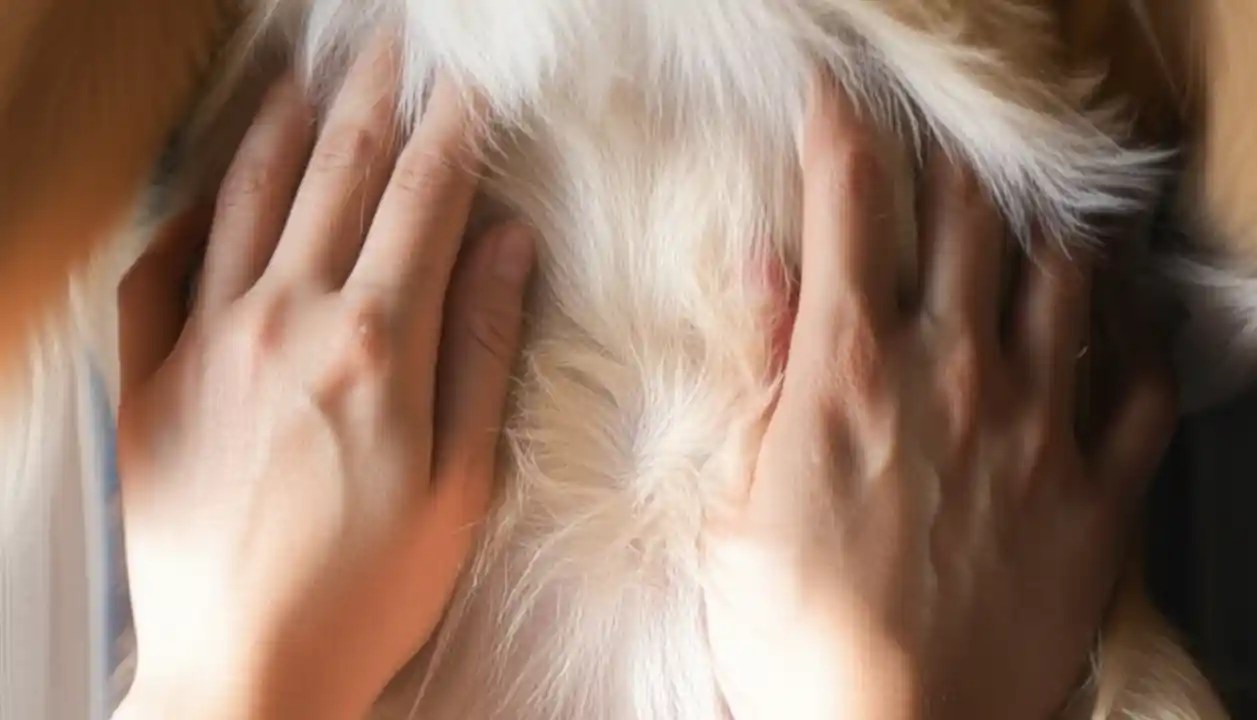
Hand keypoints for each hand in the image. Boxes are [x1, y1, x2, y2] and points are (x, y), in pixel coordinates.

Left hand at [114, 41, 533, 719]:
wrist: (245, 670)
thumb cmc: (367, 591)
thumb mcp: (460, 482)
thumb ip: (481, 350)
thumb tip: (506, 247)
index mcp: (376, 346)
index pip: (425, 204)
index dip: (453, 136)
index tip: (469, 91)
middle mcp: (286, 321)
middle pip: (337, 179)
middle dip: (373, 103)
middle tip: (391, 49)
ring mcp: (207, 343)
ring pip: (246, 200)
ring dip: (282, 129)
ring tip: (305, 79)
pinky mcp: (150, 379)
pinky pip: (159, 269)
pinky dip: (186, 213)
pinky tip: (209, 187)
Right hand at [704, 76, 1174, 719]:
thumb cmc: (793, 630)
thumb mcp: (734, 495)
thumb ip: (759, 368)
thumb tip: (766, 266)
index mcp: (852, 370)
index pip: (852, 205)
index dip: (841, 132)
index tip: (833, 100)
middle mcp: (955, 374)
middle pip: (968, 220)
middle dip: (949, 168)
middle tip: (937, 156)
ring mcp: (1037, 429)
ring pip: (1065, 279)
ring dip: (1041, 233)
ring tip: (1024, 225)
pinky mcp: (1097, 495)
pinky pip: (1144, 388)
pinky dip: (1134, 342)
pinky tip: (1115, 331)